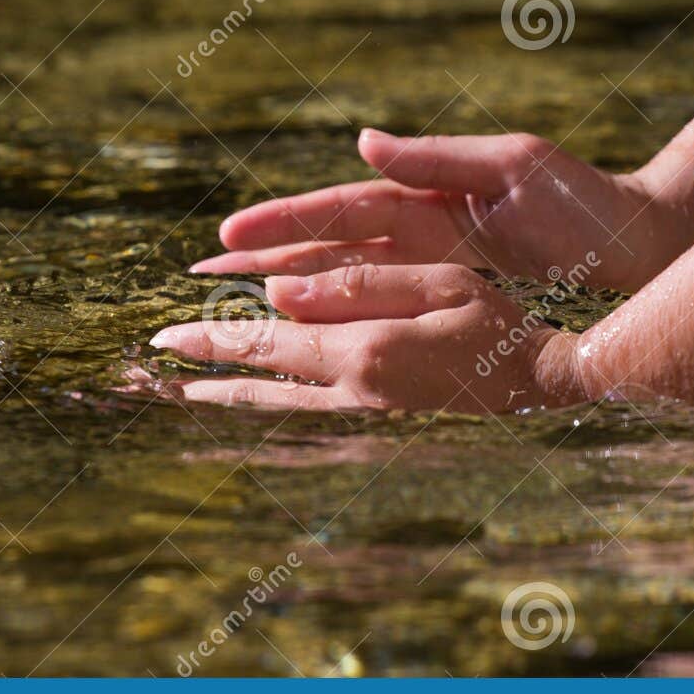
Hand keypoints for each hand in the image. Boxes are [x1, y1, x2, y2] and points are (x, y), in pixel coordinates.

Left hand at [148, 264, 586, 412]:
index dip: (214, 338)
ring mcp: (367, 405)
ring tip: (193, 393)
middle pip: (264, 377)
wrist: (535, 382)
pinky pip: (310, 406)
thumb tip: (277, 293)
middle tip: (158, 363)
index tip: (166, 335)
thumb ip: (355, 287)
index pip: (269, 341)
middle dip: (209, 368)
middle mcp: (354, 386)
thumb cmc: (493, 320)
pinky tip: (263, 397)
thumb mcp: (434, 284)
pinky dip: (275, 401)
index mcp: (362, 350)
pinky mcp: (382, 409)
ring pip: (281, 401)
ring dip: (234, 394)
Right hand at [190, 128, 672, 292]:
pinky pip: (385, 301)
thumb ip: (440, 158)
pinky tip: (308, 327)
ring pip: (348, 275)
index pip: (344, 208)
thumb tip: (364, 142)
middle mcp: (426, 223)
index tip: (230, 236)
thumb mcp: (518, 166)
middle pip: (332, 243)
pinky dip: (341, 312)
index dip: (286, 222)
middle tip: (200, 270)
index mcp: (432, 192)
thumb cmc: (588, 200)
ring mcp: (438, 258)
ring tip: (231, 302)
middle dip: (268, 255)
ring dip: (291, 286)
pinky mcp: (456, 287)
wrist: (641, 240)